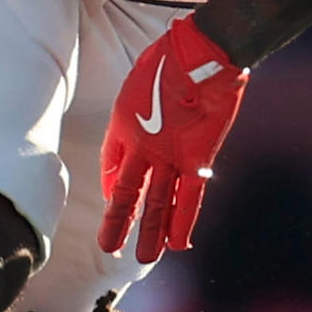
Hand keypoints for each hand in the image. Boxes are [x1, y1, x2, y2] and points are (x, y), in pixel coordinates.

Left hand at [98, 17, 246, 262]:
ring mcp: (168, 157)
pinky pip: (188, 199)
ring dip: (149, 233)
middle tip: (109, 247)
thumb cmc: (172, 56)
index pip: (110, 162)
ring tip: (143, 257)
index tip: (113, 197)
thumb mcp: (139, 78)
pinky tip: (178, 245)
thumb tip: (137, 129)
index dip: (111, 184)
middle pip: (125, 193)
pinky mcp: (197, 159)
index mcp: (122, 124)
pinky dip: (183, 223)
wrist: (202, 54)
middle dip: (117, 222)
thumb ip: (136, 106)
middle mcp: (140, 147)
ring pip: (156, 204)